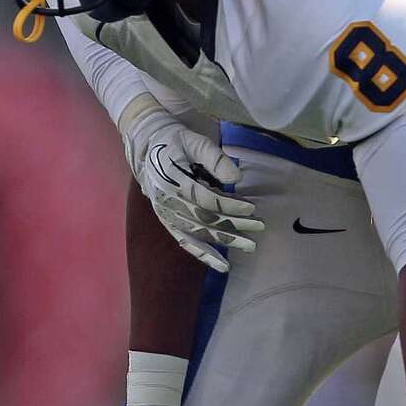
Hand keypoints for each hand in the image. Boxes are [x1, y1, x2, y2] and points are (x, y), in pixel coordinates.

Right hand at [120, 95, 262, 272]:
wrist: (146, 146)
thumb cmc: (174, 140)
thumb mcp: (194, 140)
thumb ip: (214, 158)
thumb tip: (236, 176)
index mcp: (171, 179)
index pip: (204, 199)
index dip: (228, 205)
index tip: (251, 207)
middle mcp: (166, 200)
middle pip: (204, 218)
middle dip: (233, 225)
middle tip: (259, 227)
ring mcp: (165, 214)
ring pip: (197, 233)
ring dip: (224, 242)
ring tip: (249, 246)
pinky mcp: (167, 221)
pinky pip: (185, 242)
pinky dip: (204, 255)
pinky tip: (222, 265)